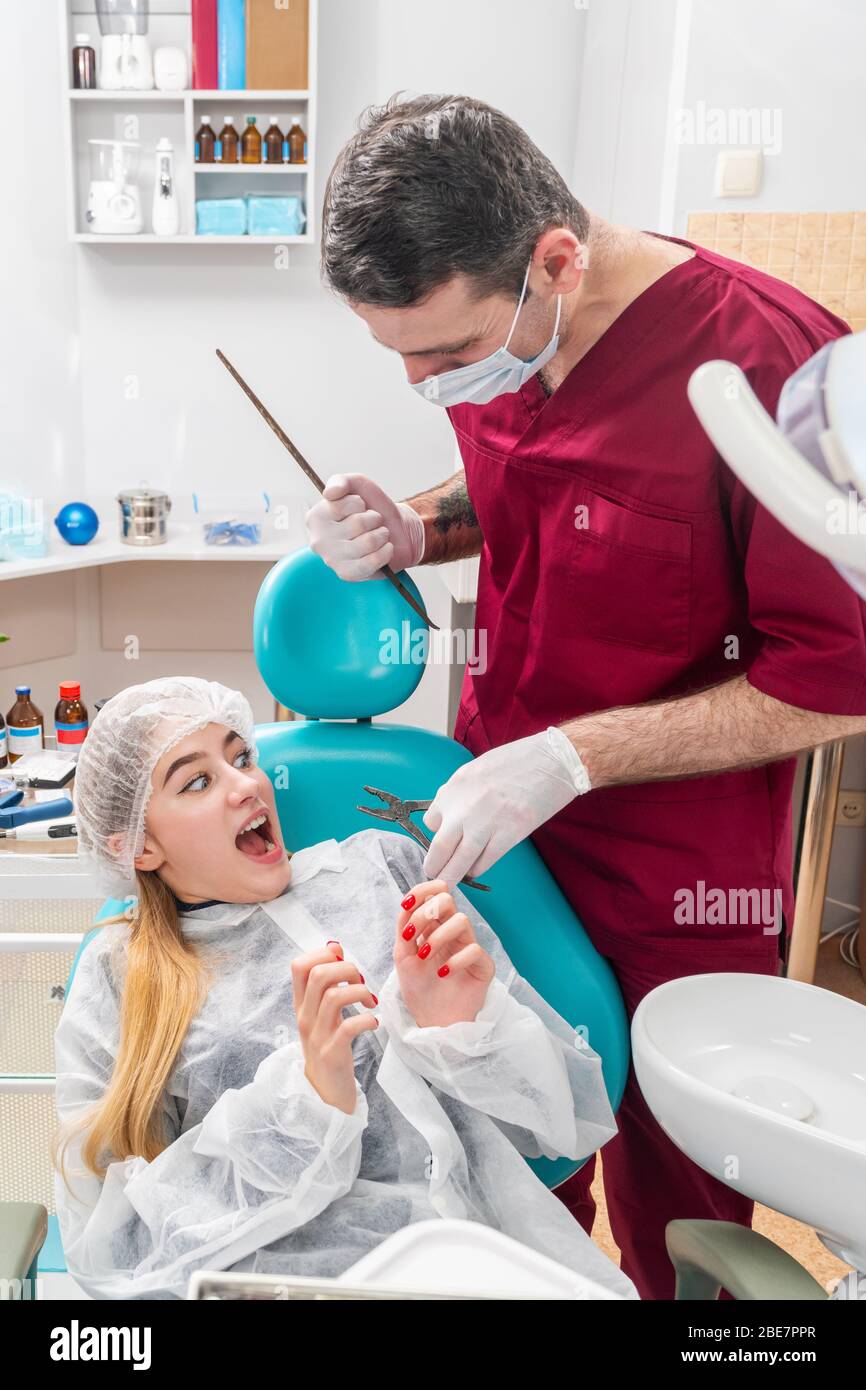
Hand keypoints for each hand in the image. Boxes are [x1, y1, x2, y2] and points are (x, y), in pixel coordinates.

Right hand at [292, 941, 378, 1113]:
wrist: (325, 1092)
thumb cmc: (328, 1045)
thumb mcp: (320, 1013)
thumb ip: (326, 984)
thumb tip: (335, 947)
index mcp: (301, 1004)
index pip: (298, 965)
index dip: (322, 953)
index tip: (341, 959)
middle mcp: (305, 1017)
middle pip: (318, 975)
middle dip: (346, 968)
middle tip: (360, 981)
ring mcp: (317, 1036)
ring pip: (333, 997)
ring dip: (359, 992)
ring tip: (370, 1001)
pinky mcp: (332, 1053)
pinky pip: (349, 1027)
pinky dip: (366, 1019)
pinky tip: (373, 1023)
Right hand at [305, 473, 424, 580]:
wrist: (396, 529)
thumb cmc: (372, 507)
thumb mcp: (357, 485)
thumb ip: (341, 481)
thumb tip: (329, 493)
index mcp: (316, 517)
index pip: (340, 505)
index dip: (359, 503)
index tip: (360, 507)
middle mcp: (319, 540)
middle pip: (357, 524)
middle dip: (374, 519)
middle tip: (373, 522)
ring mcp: (332, 560)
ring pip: (367, 543)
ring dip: (382, 535)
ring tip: (380, 534)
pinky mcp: (347, 574)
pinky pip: (372, 562)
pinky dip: (385, 552)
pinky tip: (384, 548)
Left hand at [395, 880, 494, 1027]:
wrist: (432, 1020)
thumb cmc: (419, 988)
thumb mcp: (403, 956)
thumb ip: (404, 929)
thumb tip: (406, 903)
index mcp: (433, 926)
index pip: (434, 894)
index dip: (421, 891)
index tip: (406, 904)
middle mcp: (452, 933)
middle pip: (448, 900)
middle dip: (427, 912)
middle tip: (415, 935)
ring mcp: (468, 947)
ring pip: (462, 920)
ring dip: (438, 937)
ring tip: (425, 957)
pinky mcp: (483, 965)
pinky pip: (474, 950)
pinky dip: (455, 960)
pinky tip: (443, 973)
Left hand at [422, 728, 590, 884]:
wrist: (551, 760)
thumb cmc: (517, 761)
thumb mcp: (475, 771)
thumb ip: (461, 795)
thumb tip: (451, 817)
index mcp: (454, 788)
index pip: (431, 821)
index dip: (435, 835)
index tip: (441, 843)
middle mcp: (464, 808)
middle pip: (439, 848)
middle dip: (435, 866)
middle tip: (434, 875)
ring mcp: (485, 823)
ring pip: (460, 861)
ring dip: (451, 876)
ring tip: (447, 885)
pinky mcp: (509, 834)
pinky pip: (485, 861)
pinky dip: (477, 869)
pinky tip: (476, 869)